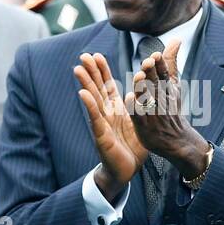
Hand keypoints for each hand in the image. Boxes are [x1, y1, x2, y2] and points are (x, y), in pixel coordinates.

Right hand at [74, 53, 147, 201]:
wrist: (127, 169)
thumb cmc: (133, 145)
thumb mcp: (139, 120)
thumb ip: (142, 104)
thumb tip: (145, 88)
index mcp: (115, 109)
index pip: (107, 86)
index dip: (101, 71)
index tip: (96, 55)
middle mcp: (106, 114)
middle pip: (96, 89)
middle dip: (90, 72)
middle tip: (83, 55)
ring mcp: (102, 124)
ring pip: (92, 100)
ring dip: (85, 84)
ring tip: (78, 69)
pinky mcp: (101, 136)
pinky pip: (95, 118)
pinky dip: (90, 105)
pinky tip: (83, 94)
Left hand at [129, 39, 208, 178]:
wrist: (175, 139)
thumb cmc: (170, 107)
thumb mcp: (172, 84)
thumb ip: (170, 62)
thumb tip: (176, 39)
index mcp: (167, 87)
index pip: (164, 74)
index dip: (160, 65)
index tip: (155, 55)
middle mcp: (160, 98)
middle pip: (155, 83)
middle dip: (152, 73)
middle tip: (147, 62)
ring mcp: (152, 112)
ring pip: (147, 98)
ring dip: (143, 88)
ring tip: (139, 77)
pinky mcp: (144, 125)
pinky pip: (138, 115)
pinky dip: (135, 107)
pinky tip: (130, 98)